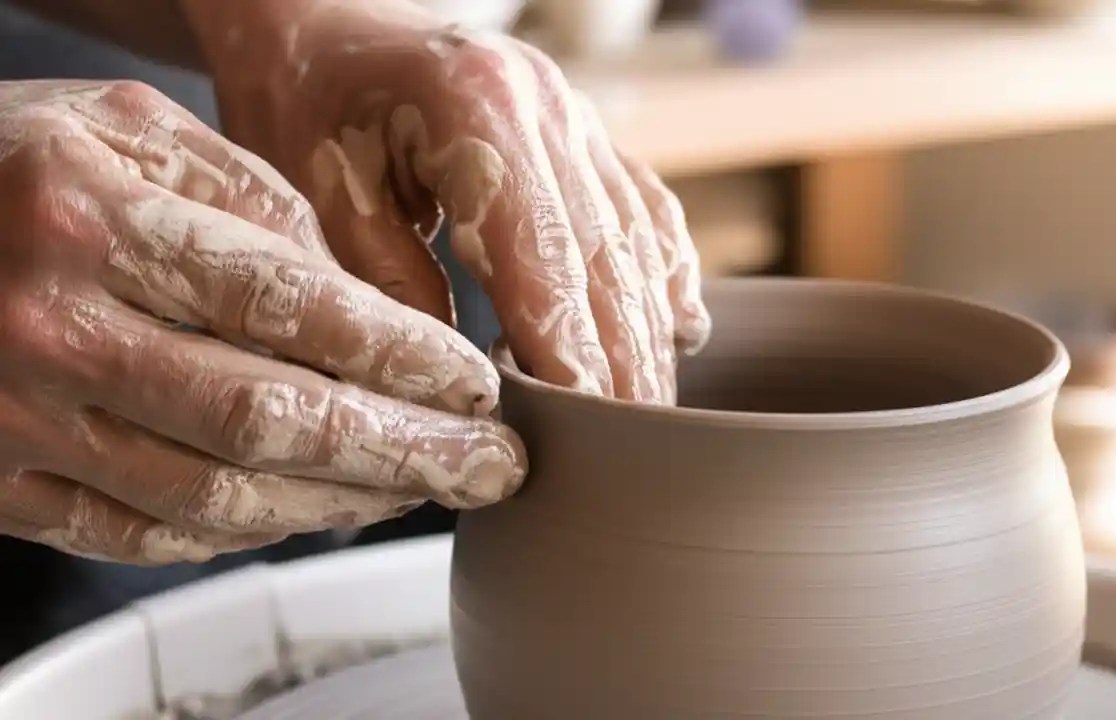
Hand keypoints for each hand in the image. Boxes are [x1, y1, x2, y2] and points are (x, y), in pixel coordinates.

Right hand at [0, 80, 524, 563]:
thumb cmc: (9, 164)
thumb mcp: (125, 127)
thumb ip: (248, 202)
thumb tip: (359, 304)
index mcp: (91, 219)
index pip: (284, 304)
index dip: (398, 355)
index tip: (476, 385)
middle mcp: (49, 328)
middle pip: (267, 418)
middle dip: (402, 452)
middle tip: (492, 466)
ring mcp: (17, 419)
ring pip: (217, 493)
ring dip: (344, 503)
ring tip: (428, 491)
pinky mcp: (2, 484)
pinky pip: (147, 535)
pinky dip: (251, 530)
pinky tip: (322, 510)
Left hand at [189, 0, 711, 403]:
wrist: (326, 20)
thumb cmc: (309, 100)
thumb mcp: (322, 192)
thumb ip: (390, 283)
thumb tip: (458, 384)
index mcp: (478, 109)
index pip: (545, 255)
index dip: (573, 348)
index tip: (593, 424)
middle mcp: (548, 108)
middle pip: (607, 257)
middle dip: (624, 359)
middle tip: (639, 445)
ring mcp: (577, 117)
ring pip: (637, 240)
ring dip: (649, 330)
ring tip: (655, 411)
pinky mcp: (587, 132)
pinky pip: (646, 209)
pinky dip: (666, 273)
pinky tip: (679, 327)